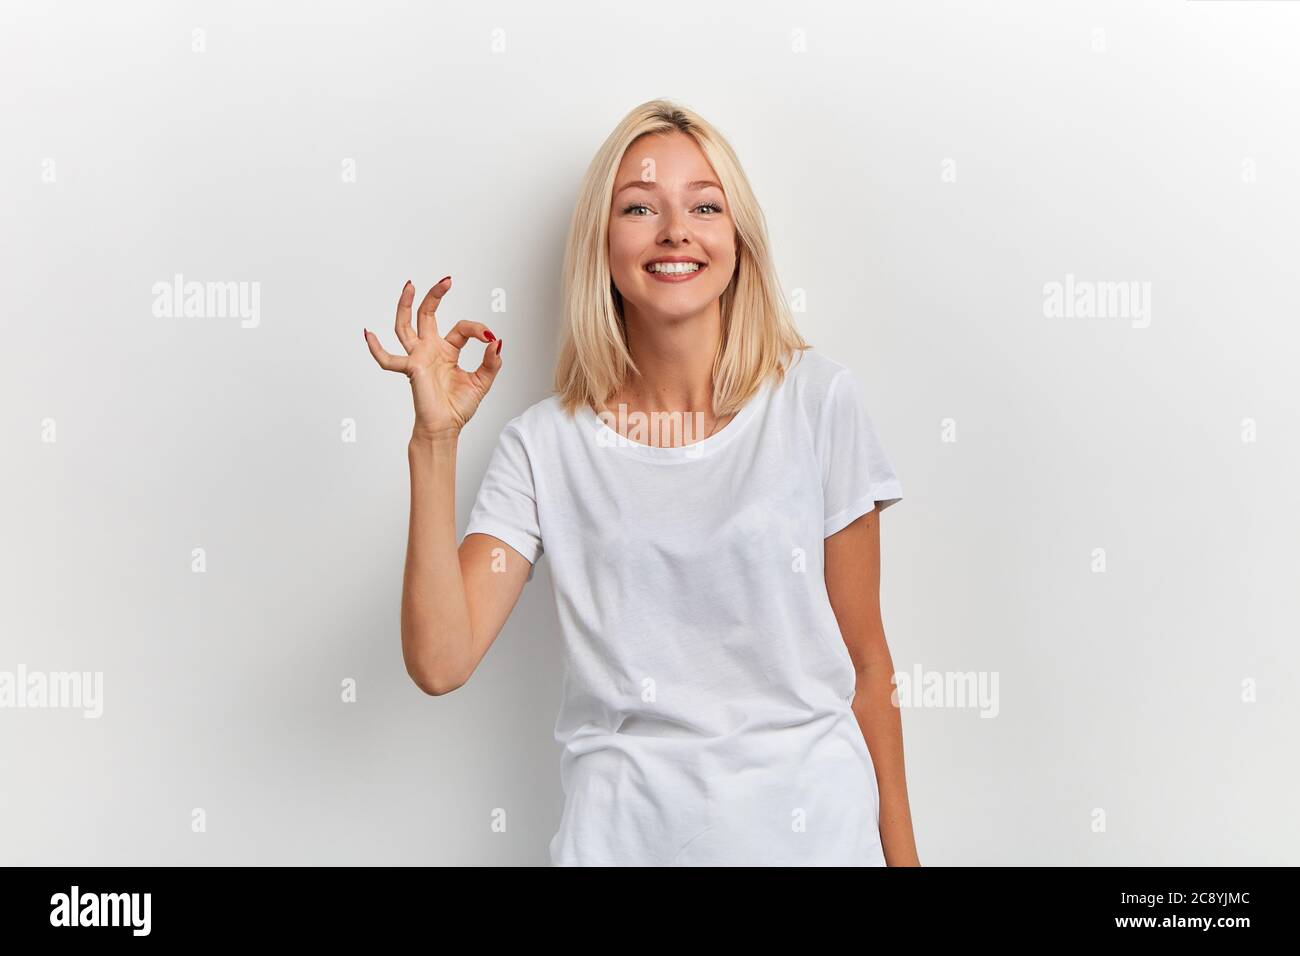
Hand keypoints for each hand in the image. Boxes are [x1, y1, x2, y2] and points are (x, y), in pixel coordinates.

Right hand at [364, 277, 501, 440]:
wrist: (446, 428)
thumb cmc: (458, 407)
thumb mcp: (482, 381)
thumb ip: (490, 362)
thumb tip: (496, 341)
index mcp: (447, 350)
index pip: (461, 329)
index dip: (477, 329)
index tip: (489, 337)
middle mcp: (430, 350)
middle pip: (427, 315)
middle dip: (435, 296)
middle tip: (446, 280)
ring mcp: (418, 357)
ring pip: (405, 326)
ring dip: (406, 306)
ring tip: (410, 286)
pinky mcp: (412, 369)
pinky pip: (388, 360)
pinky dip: (376, 348)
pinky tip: (368, 334)